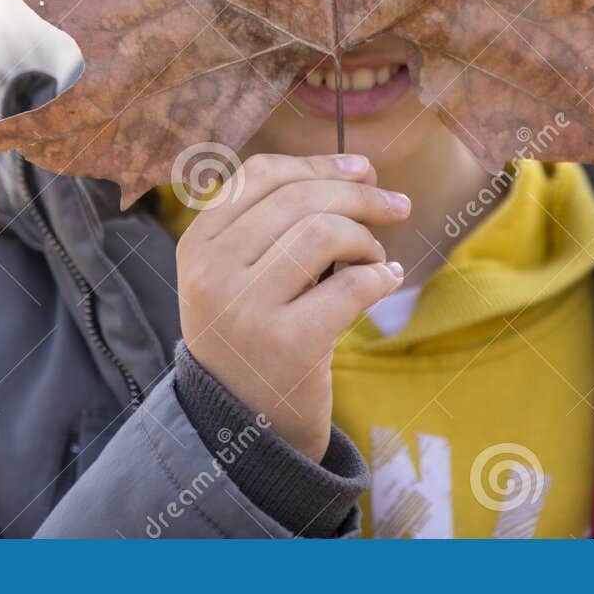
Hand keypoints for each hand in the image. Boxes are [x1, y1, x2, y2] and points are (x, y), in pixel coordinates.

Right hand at [177, 153, 409, 462]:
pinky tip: (388, 278)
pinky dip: (381, 276)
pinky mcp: (287, 345)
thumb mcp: (237, 277)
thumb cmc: (254, 337)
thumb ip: (274, 224)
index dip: (318, 163)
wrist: (243, 430)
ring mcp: (245, 309)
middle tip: (397, 205)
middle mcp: (211, 273)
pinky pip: (351, 287)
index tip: (362, 168)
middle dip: (359, 194)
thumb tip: (357, 169)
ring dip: (365, 238)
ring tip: (375, 257)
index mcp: (196, 245)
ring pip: (322, 232)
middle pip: (299, 198)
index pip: (260, 175)